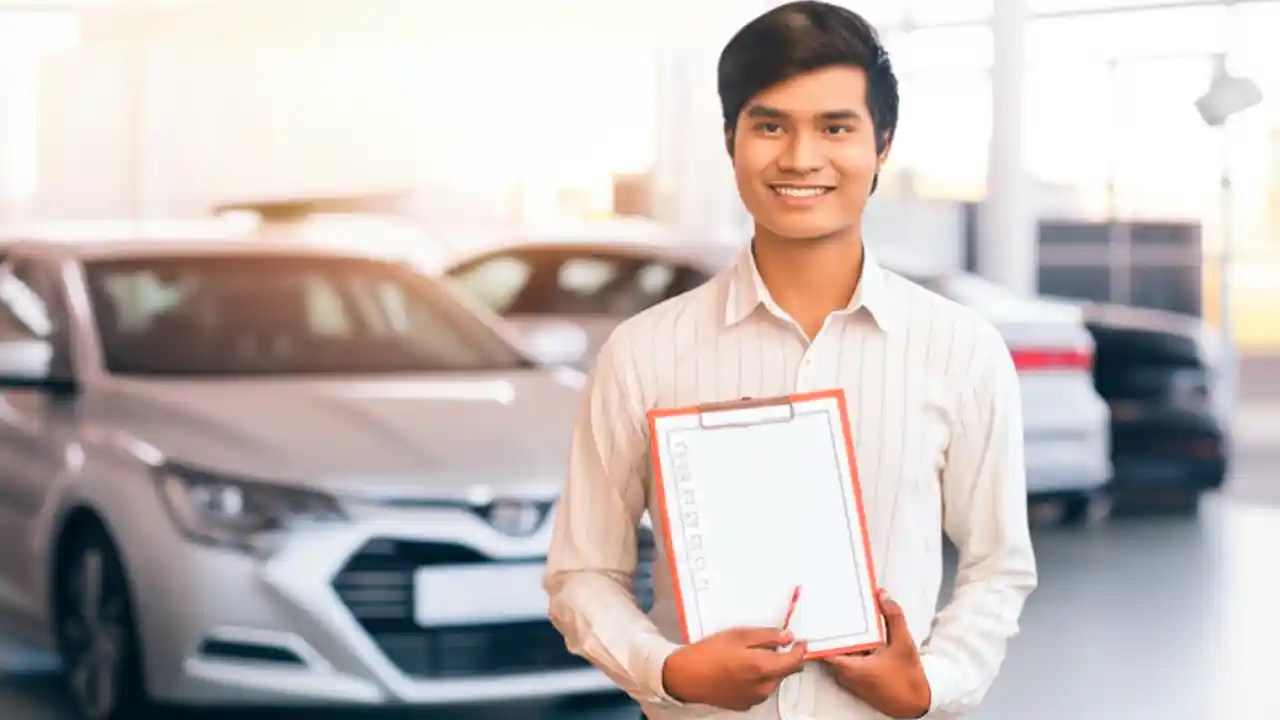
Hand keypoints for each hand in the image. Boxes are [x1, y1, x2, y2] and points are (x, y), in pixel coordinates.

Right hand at [662, 627, 807, 710]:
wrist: (685, 677)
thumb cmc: (708, 653)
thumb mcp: (738, 635)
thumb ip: (766, 636)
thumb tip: (787, 636)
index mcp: (763, 667)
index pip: (795, 661)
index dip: (800, 650)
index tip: (798, 642)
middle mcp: (763, 686)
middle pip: (785, 672)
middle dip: (783, 658)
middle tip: (768, 645)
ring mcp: (755, 698)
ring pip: (773, 680)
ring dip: (769, 669)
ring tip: (748, 657)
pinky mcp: (745, 704)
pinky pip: (760, 689)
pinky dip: (758, 679)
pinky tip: (740, 670)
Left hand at [822, 589, 930, 718]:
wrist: (915, 704)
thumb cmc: (908, 677)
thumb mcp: (904, 643)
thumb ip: (893, 618)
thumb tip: (881, 594)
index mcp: (851, 668)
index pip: (824, 649)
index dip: (821, 632)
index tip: (820, 615)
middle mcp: (846, 676)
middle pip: (830, 650)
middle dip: (831, 632)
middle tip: (831, 610)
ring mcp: (850, 681)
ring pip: (838, 656)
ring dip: (841, 641)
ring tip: (842, 619)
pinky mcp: (857, 682)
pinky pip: (846, 662)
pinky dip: (850, 650)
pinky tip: (858, 638)